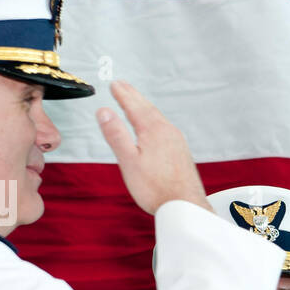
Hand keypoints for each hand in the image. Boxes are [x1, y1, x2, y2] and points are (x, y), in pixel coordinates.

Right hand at [95, 81, 209, 213]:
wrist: (185, 205)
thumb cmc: (156, 188)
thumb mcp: (128, 161)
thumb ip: (116, 134)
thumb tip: (104, 111)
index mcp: (153, 131)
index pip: (134, 106)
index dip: (122, 94)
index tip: (114, 84)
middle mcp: (168, 132)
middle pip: (147, 108)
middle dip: (133, 96)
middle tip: (123, 85)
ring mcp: (177, 141)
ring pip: (158, 117)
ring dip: (144, 107)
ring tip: (136, 101)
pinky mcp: (181, 151)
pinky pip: (165, 128)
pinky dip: (155, 120)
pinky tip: (155, 127)